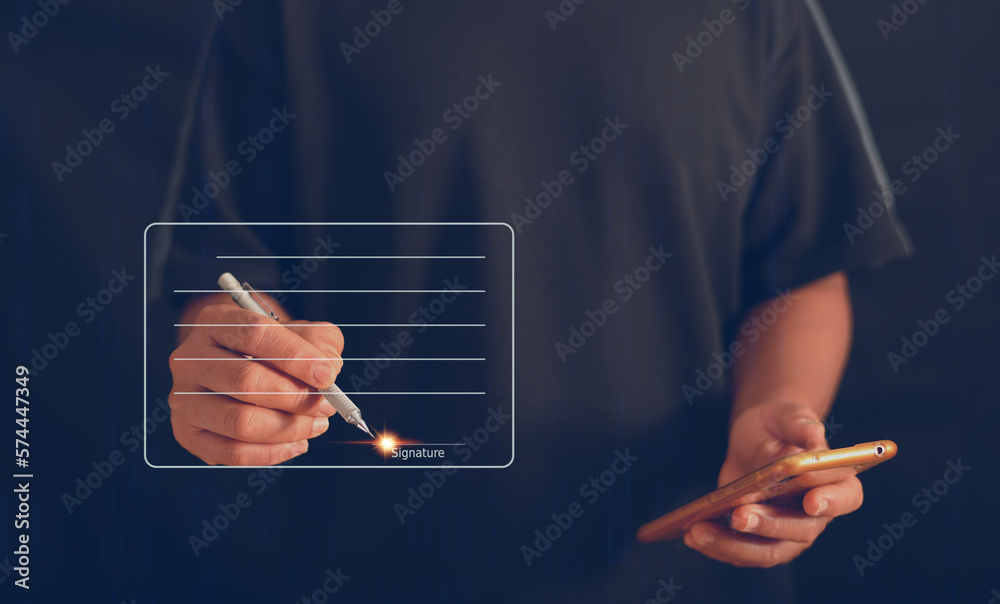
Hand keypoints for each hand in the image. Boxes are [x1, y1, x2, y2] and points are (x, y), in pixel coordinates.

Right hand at [168, 302, 344, 464]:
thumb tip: (327, 368)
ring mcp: (184, 397)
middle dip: (296, 397)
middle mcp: (190, 358)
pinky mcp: (188, 433)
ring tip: (316, 424)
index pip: (255, 334)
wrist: (235, 366)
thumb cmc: (271, 349)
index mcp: (216, 322)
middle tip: (326, 404)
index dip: (296, 357)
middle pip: (246, 380)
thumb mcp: (299, 331)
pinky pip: (232, 453)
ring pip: (240, 421)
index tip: (327, 376)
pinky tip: (296, 443)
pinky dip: (272, 452)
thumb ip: (319, 340)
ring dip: (288, 427)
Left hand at [683, 400, 863, 566]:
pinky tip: (691, 534)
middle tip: (739, 514)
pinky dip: (717, 547)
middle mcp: (817, 515)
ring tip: (699, 531)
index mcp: (835, 481)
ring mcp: (788, 532)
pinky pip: (742, 553)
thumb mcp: (786, 413)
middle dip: (769, 525)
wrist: (756, 438)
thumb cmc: (778, 425)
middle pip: (801, 530)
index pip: (845, 497)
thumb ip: (801, 423)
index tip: (811, 501)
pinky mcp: (760, 539)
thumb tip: (814, 440)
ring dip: (732, 545)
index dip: (832, 502)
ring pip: (768, 550)